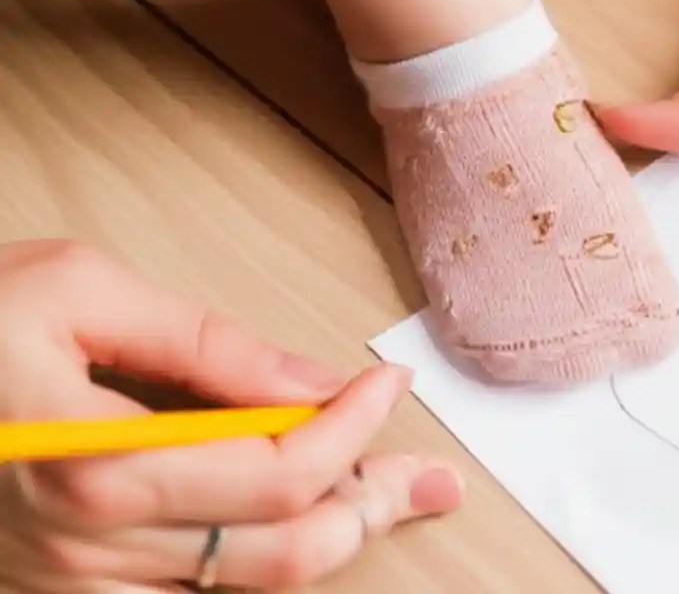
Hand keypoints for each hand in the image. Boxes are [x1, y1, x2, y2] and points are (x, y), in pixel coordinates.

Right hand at [0, 240, 462, 591]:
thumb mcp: (74, 290)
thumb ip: (204, 344)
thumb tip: (310, 380)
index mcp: (95, 466)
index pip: (282, 470)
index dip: (355, 431)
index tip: (388, 387)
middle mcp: (87, 548)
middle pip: (283, 551)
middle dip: (370, 507)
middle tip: (432, 483)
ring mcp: (71, 585)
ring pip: (246, 586)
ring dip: (330, 541)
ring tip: (390, 501)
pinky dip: (257, 565)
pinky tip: (301, 534)